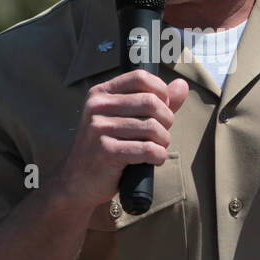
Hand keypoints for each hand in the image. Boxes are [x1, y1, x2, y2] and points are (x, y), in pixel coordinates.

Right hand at [51, 70, 189, 211]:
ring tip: (156, 149)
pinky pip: (148, 149)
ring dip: (163, 142)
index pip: (140, 77)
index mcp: (101, 93)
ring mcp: (99, 129)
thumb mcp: (126, 120)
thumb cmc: (107, 148)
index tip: (162, 109)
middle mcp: (97, 107)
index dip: (161, 92)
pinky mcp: (105, 151)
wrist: (77, 182)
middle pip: (151, 102)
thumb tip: (182, 85)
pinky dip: (158, 156)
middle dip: (166, 120)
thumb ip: (156, 102)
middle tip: (161, 135)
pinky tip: (153, 160)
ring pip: (152, 127)